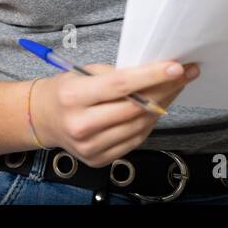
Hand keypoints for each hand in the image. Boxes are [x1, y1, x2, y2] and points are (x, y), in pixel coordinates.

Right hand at [29, 60, 200, 166]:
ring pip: (139, 126)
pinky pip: (134, 140)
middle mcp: (82, 125)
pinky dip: (149, 123)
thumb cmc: (66, 90)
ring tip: (174, 88)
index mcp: (75, 97)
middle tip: (185, 74)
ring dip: (162, 105)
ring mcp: (90, 147)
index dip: (152, 76)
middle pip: (135, 108)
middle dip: (165, 89)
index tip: (176, 67)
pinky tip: (157, 107)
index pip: (121, 85)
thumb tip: (154, 72)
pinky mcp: (98, 159)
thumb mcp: (83, 72)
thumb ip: (116, 74)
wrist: (43, 118)